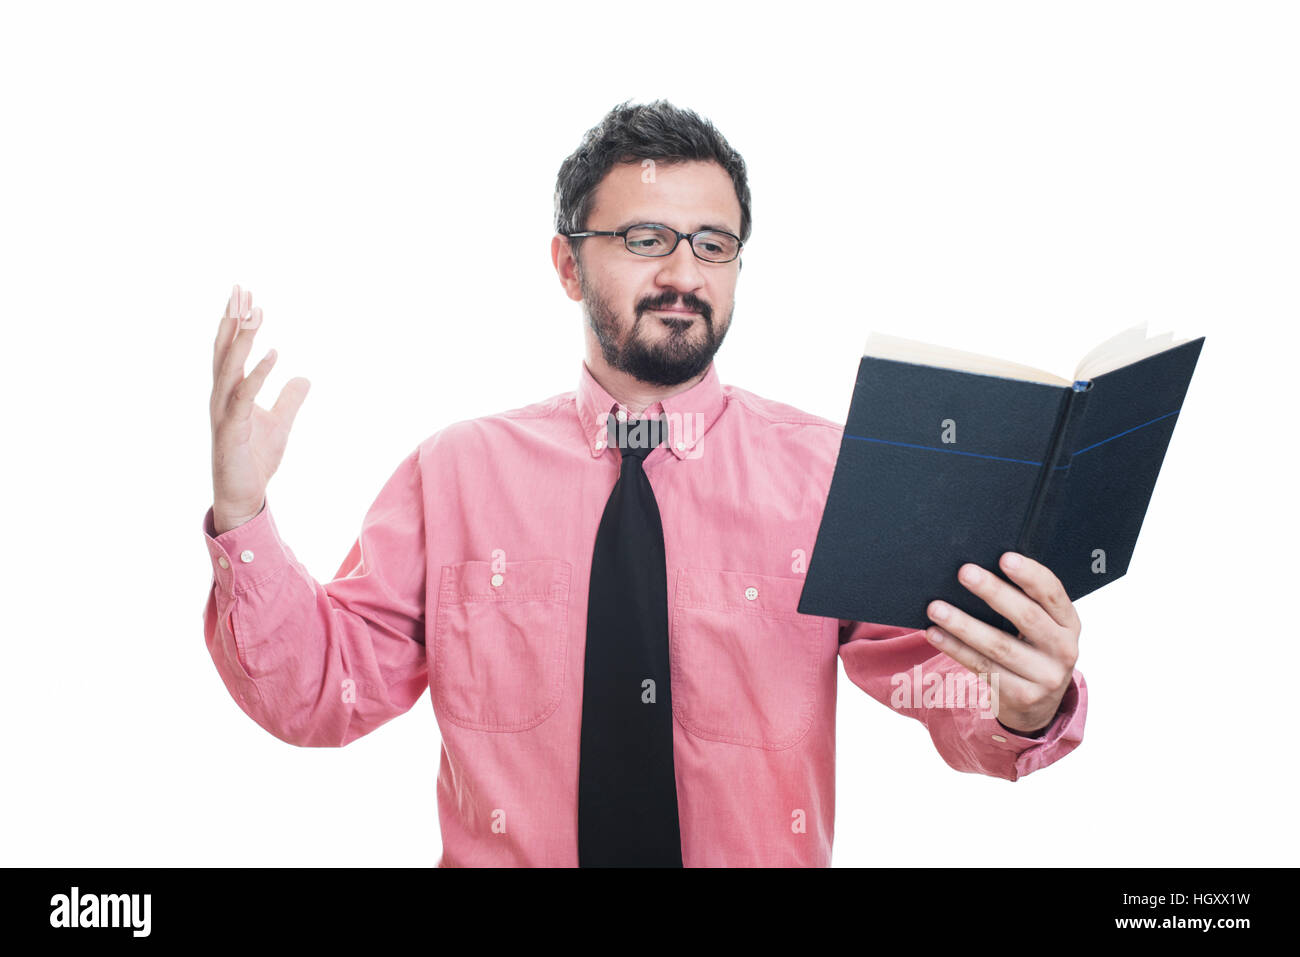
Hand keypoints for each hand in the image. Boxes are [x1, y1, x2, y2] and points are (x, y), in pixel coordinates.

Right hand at [210, 284, 310, 532]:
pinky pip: (244, 397)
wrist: (245, 495)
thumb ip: (289, 398)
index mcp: (230, 392)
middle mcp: (221, 397)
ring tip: (256, 314)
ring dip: (243, 340)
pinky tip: (274, 354)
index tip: (243, 293)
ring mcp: (223, 413)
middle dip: (232, 320)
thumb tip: (304, 378)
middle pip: (224, 350)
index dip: (235, 322)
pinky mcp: (232, 431)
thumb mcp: (280, 422)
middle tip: (240, 289)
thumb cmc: (256, 460)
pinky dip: (258, 374)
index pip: (229, 349)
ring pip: (229, 368)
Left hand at [924, 552, 1080, 735]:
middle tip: (965, 572)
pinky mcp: (1022, 697)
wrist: (1038, 705)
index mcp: (1069, 623)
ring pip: (998, 646)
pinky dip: (955, 649)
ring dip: (963, 624)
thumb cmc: (1030, 650)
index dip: (1030, 575)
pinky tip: (935, 634)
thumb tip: (978, 569)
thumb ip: (1023, 602)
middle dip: (993, 592)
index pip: (1053, 593)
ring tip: (936, 607)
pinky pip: (982, 668)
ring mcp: (1045, 677)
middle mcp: (1064, 650)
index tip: (1004, 557)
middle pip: (1027, 617)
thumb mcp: (1041, 628)